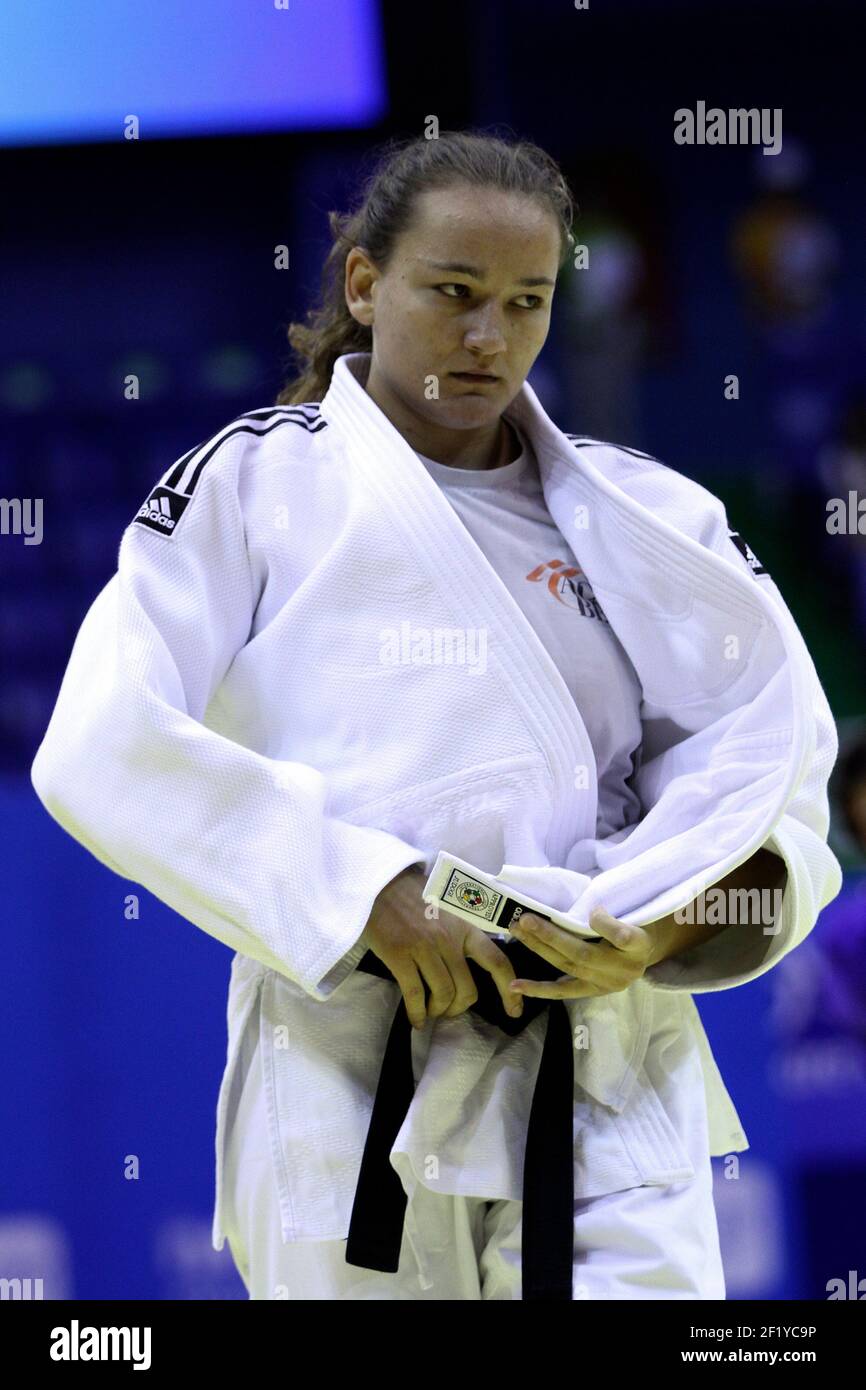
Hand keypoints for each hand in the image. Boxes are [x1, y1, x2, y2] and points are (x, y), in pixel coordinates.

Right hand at [363, 865, 523, 1028]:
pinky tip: (415, 1019)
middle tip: (448, 1009)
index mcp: (466, 925)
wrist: (379, 881)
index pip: (497, 962)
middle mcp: (450, 938)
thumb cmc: (413, 893)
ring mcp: (424, 947)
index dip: (509, 991)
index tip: (514, 1011)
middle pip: (467, 989)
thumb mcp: (450, 905)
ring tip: (431, 1011)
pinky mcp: (400, 954)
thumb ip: (465, 928)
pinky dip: (417, 1013)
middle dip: (459, 1007)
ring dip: (438, 1010)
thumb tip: (475, 954)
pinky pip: (415, 995)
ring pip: (443, 995)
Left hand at [507, 906, 655, 999]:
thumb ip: (613, 914)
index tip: (594, 910)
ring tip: (518, 932)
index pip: (624, 937)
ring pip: (568, 966)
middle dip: (551, 936)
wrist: (644, 953)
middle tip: (526, 919)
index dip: (607, 926)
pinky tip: (517, 985)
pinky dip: (539, 988)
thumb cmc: (635, 924)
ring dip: (539, 949)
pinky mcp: (593, 992)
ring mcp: (607, 984)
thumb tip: (591, 913)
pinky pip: (563, 991)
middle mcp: (625, 969)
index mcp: (640, 945)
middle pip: (583, 953)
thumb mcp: (634, 913)